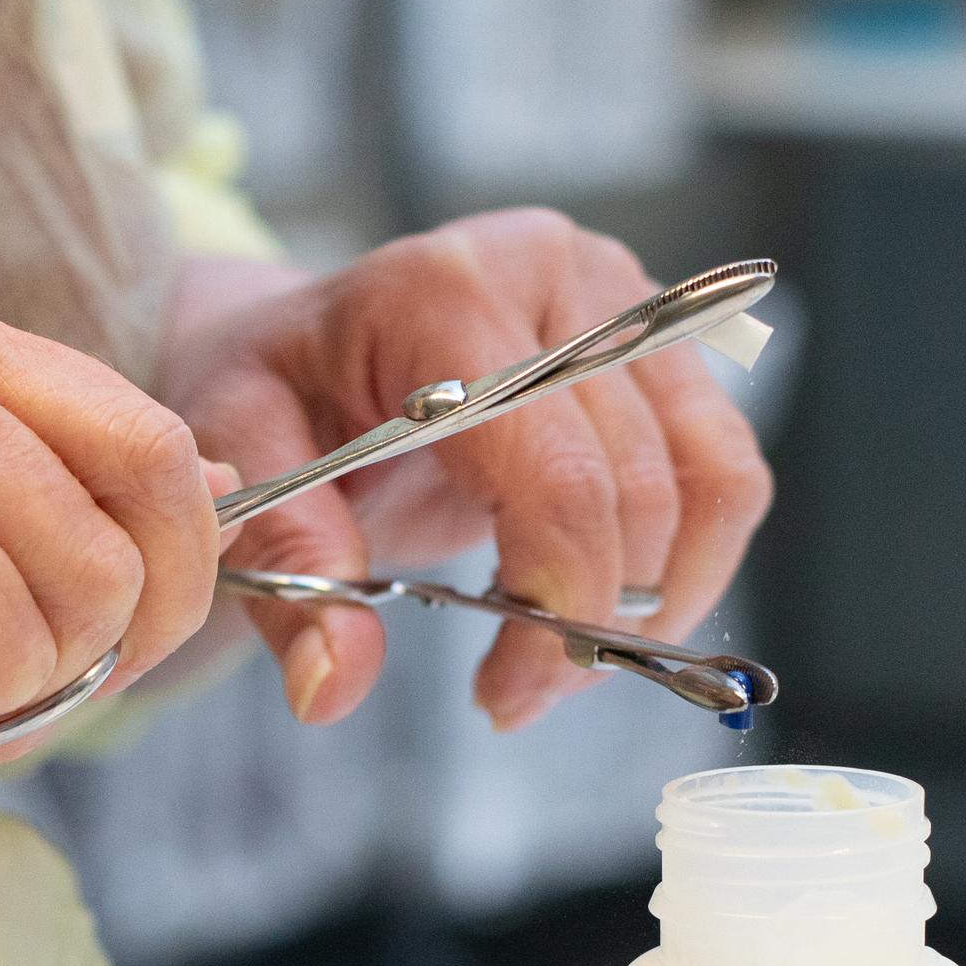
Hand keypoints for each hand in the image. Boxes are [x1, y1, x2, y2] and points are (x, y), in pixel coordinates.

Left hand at [161, 211, 773, 729]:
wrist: (310, 341)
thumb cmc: (275, 391)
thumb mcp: (239, 463)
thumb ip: (289, 566)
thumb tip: (335, 682)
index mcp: (445, 291)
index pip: (555, 474)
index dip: (555, 603)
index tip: (506, 693)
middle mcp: (556, 270)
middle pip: (638, 489)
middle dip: (594, 622)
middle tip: (519, 694)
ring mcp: (626, 296)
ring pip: (712, 481)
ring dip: (656, 598)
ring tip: (565, 656)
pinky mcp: (666, 336)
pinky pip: (726, 471)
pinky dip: (686, 560)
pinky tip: (609, 606)